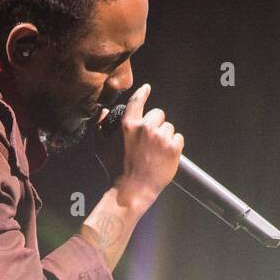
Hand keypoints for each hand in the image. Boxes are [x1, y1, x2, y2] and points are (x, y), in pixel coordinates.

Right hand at [95, 83, 183, 206]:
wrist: (132, 191)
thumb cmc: (115, 169)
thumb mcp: (102, 146)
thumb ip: (101, 126)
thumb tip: (103, 112)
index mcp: (129, 125)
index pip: (138, 101)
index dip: (143, 93)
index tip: (147, 89)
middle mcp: (146, 128)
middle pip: (159, 113)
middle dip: (156, 124)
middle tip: (150, 141)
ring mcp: (161, 138)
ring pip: (169, 127)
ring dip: (165, 136)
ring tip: (156, 152)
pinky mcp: (173, 148)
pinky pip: (178, 138)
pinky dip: (174, 146)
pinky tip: (164, 156)